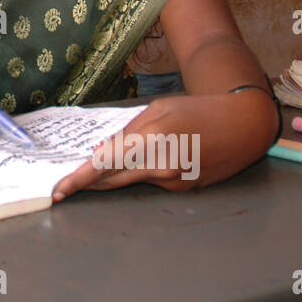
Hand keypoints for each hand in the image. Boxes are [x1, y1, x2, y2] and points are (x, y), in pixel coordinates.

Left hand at [53, 101, 191, 199]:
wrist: (243, 126)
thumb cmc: (198, 110)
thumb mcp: (157, 110)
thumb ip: (127, 133)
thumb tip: (102, 153)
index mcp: (150, 141)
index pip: (104, 165)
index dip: (78, 180)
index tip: (59, 191)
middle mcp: (160, 167)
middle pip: (112, 181)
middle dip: (88, 184)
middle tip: (66, 186)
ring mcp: (173, 182)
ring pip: (132, 180)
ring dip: (118, 173)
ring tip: (126, 156)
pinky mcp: (182, 190)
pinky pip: (152, 181)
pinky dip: (145, 171)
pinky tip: (162, 155)